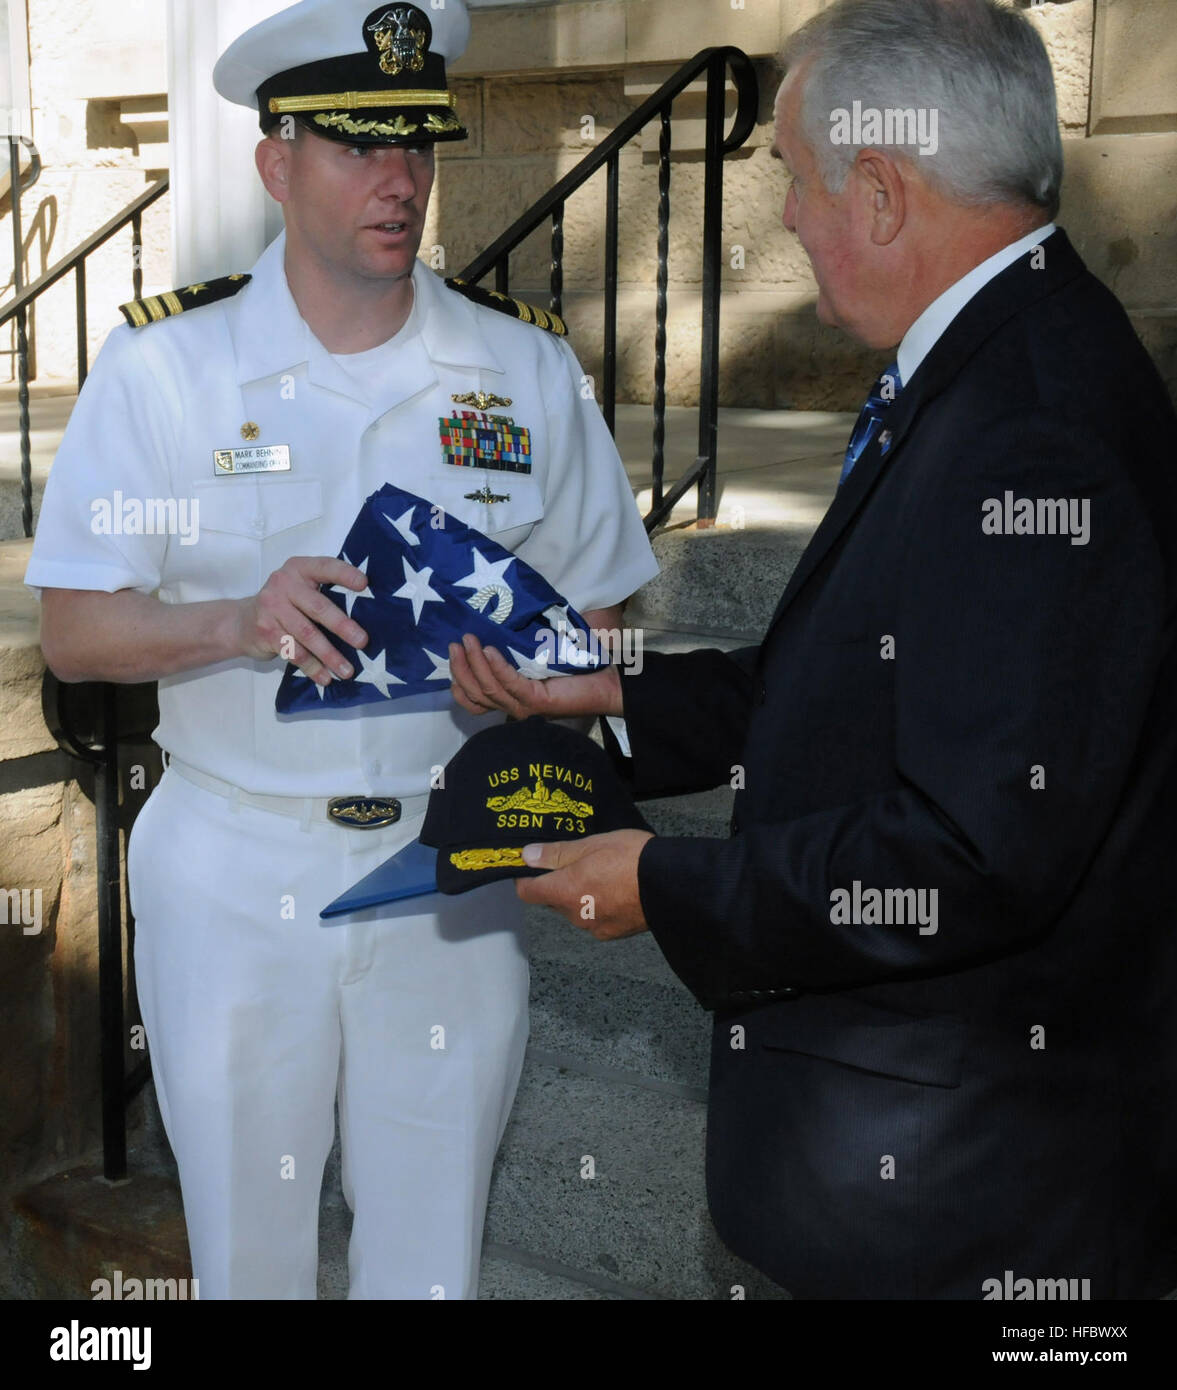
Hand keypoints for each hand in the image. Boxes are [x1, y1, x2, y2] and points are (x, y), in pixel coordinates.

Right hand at [235, 555, 369, 685]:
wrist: (241, 622)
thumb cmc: (284, 604)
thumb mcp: (300, 588)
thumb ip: (323, 592)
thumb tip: (366, 615)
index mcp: (299, 568)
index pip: (325, 567)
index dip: (344, 574)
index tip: (364, 584)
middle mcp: (283, 584)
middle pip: (318, 607)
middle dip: (343, 626)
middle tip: (363, 642)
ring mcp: (272, 608)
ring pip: (307, 634)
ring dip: (330, 655)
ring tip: (347, 670)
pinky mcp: (266, 632)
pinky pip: (294, 652)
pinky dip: (312, 667)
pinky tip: (325, 677)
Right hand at [449, 632, 623, 719]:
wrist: (608, 680)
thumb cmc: (576, 665)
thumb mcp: (538, 654)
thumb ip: (517, 645)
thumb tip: (499, 616)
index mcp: (512, 697)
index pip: (474, 701)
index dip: (458, 682)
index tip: (453, 655)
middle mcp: (515, 706)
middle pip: (475, 695)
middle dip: (460, 669)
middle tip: (454, 642)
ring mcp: (525, 707)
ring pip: (488, 690)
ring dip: (474, 664)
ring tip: (468, 640)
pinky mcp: (539, 702)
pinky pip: (510, 685)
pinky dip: (497, 668)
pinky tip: (490, 650)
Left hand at [515, 829, 653, 939]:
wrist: (670, 884)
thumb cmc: (631, 859)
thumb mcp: (591, 845)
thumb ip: (557, 853)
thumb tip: (527, 855)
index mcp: (564, 891)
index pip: (527, 892)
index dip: (525, 878)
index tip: (531, 866)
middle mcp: (575, 915)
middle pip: (552, 900)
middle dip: (559, 883)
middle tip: (577, 861)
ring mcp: (594, 927)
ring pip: (574, 910)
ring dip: (580, 895)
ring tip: (603, 874)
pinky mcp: (613, 933)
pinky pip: (594, 920)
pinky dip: (598, 907)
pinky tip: (616, 890)